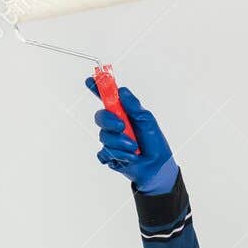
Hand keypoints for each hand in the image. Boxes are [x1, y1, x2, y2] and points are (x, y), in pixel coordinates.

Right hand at [86, 77, 177, 194]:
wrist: (158, 167)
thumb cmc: (154, 142)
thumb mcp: (147, 121)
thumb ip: (134, 106)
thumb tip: (122, 90)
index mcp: (122, 113)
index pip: (106, 98)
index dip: (97, 89)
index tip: (90, 80)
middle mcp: (114, 125)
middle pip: (100, 117)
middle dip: (109, 121)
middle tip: (122, 126)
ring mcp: (110, 140)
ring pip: (104, 137)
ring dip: (121, 143)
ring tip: (135, 148)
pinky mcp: (109, 156)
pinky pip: (105, 153)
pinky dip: (119, 155)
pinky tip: (130, 157)